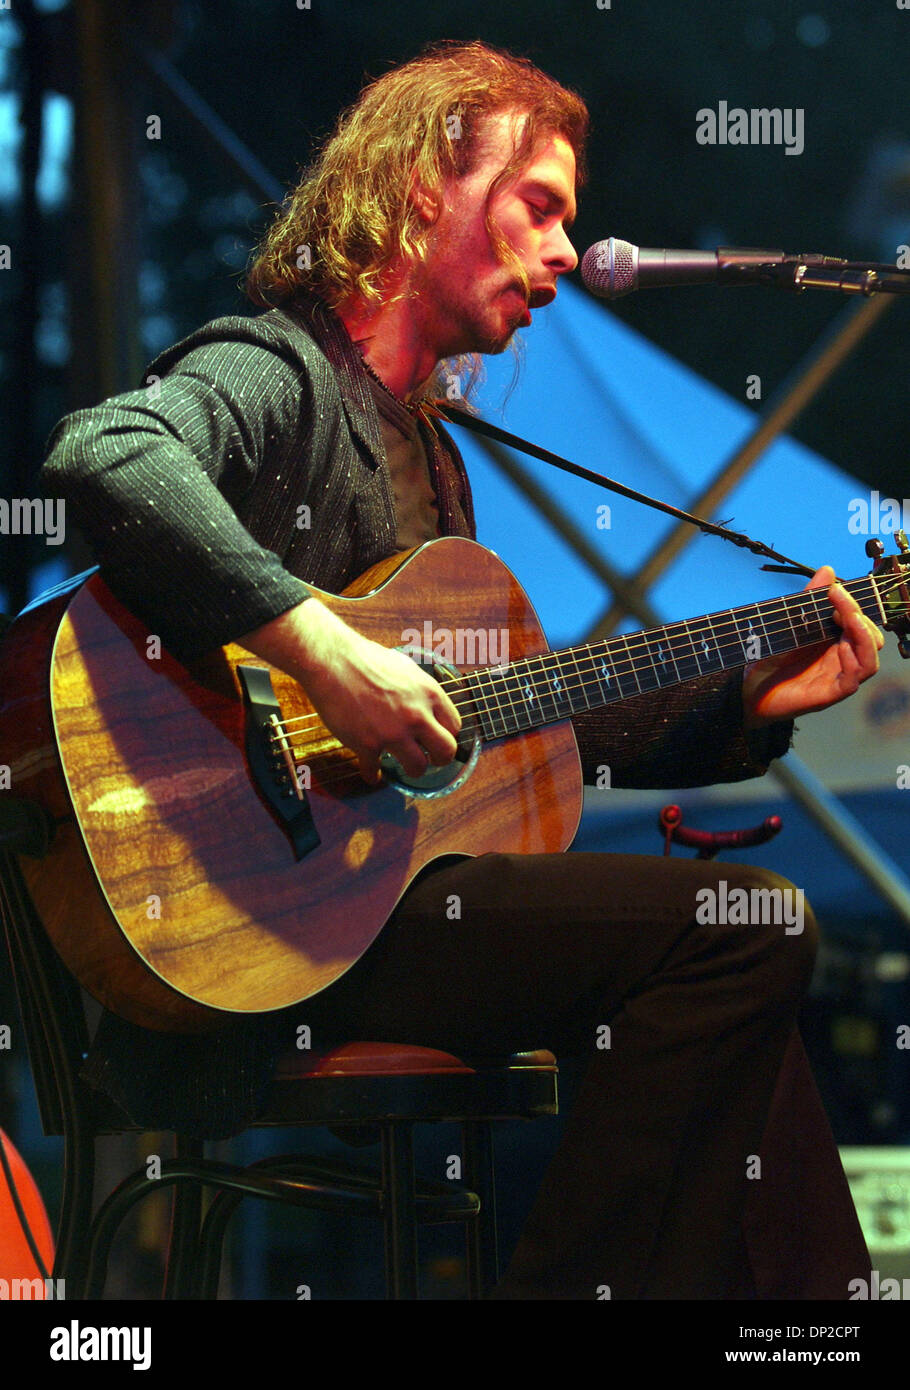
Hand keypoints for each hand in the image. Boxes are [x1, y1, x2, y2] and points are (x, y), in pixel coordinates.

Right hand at [241, 598, 460, 784]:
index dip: (446, 735)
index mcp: (428, 694)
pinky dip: (373, 774)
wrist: (332, 661)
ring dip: (411, 770)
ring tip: (403, 765)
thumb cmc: (365, 659)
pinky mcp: (367, 744)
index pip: (454, 726)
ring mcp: (392, 733)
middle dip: (440, 760)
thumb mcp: (405, 668)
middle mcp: (416, 716)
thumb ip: (421, 690)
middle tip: (431, 760)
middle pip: (446, 752)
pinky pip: (374, 771)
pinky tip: (373, 773)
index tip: (437, 739)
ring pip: (417, 768)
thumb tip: (428, 705)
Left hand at [742, 565, 883, 727]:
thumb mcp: (788, 622)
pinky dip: (854, 663)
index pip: (860, 623)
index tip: (836, 592)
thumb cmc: (767, 658)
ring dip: (864, 637)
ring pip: (869, 660)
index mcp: (834, 642)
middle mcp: (840, 659)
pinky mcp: (828, 694)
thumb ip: (808, 599)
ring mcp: (835, 677)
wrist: (744, 687)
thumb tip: (827, 571)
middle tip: (840, 606)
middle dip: (860, 619)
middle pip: (870, 639)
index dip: (853, 607)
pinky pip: (853, 680)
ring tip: (849, 620)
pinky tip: (841, 648)